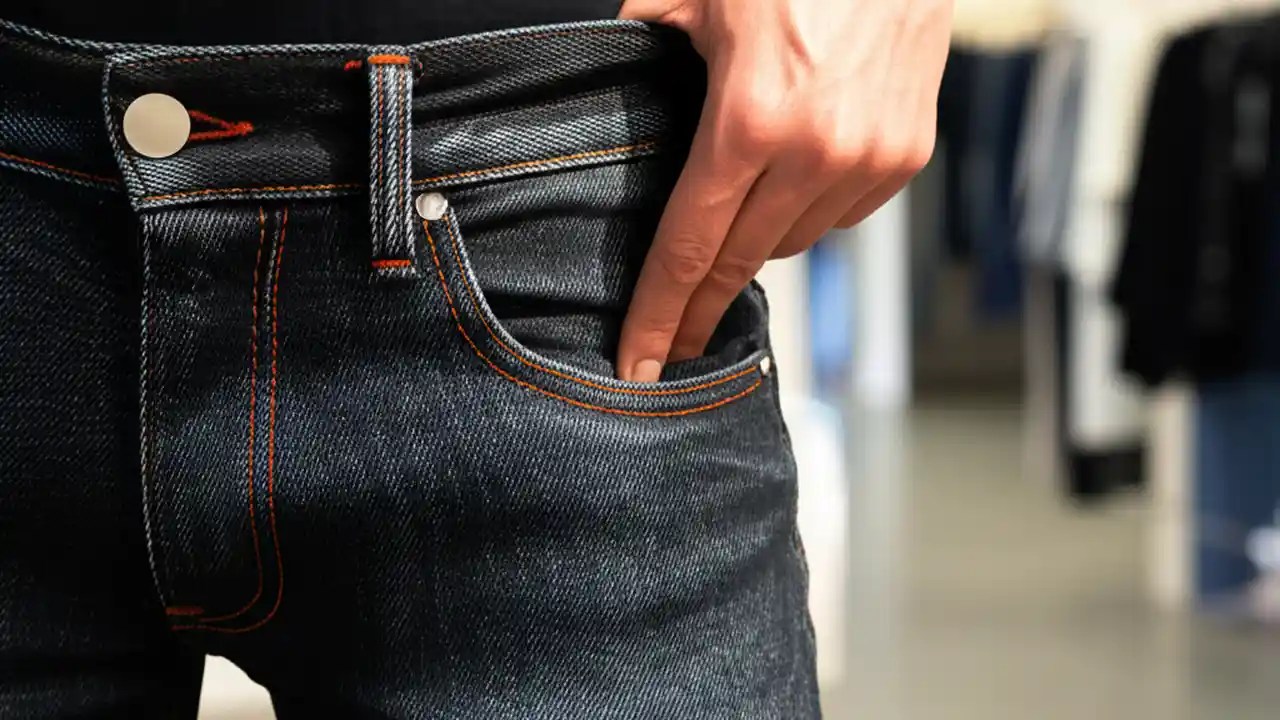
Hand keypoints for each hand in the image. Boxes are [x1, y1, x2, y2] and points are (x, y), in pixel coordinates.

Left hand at [616, 0, 951, 380]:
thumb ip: (642, 44)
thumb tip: (605, 77)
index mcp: (750, 119)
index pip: (691, 246)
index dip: (659, 313)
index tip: (639, 364)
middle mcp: (817, 153)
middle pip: (740, 263)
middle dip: (699, 312)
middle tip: (672, 347)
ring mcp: (870, 160)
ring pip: (793, 242)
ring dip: (759, 238)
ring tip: (741, 203)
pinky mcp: (907, 156)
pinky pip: (842, 215)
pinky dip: (810, 208)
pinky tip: (796, 171)